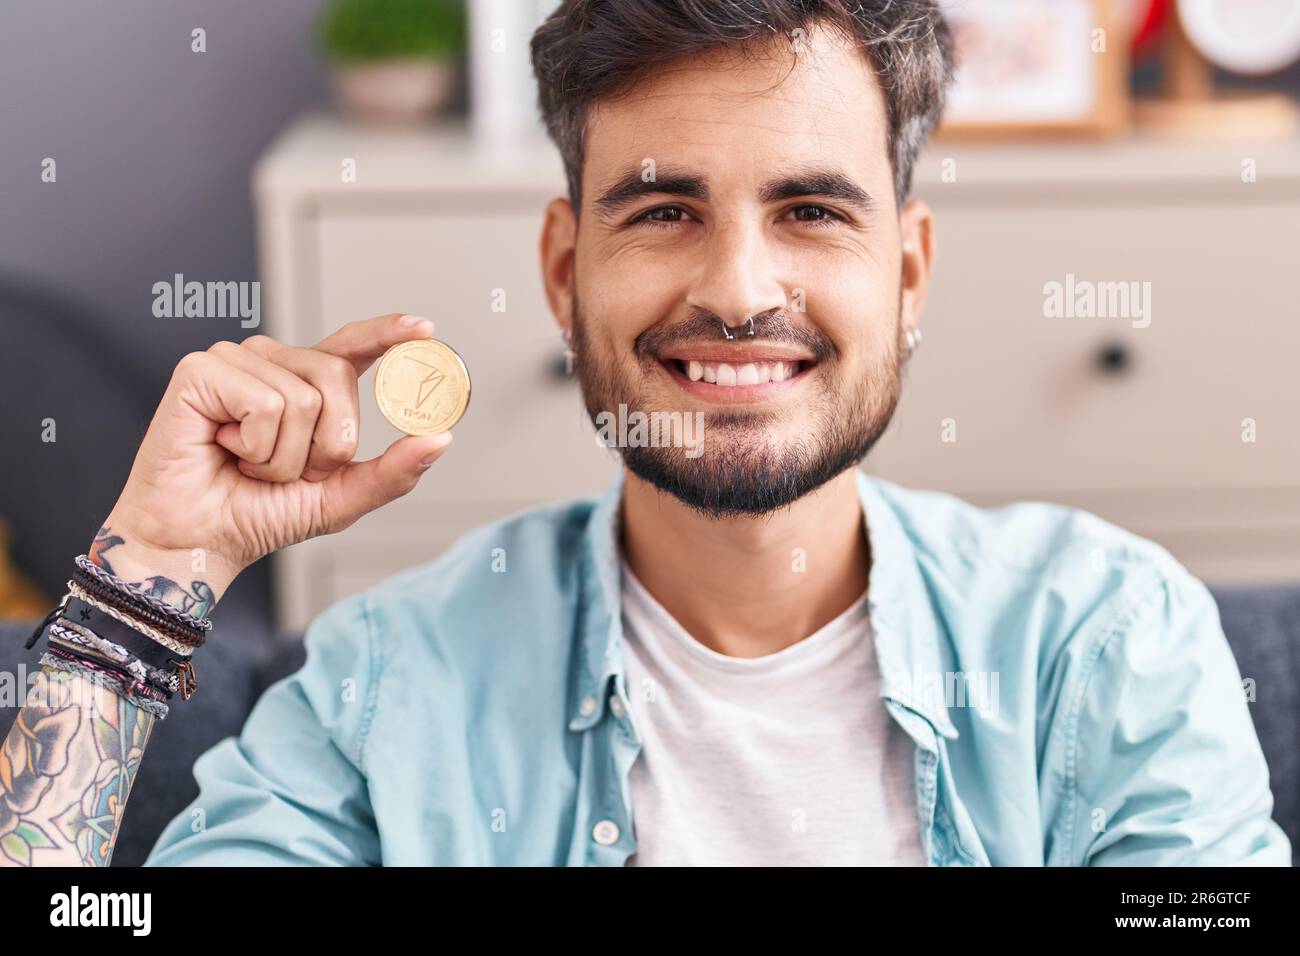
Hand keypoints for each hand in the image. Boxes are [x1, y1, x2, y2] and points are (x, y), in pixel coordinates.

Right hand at [93, 313, 453, 604]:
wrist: (198, 542)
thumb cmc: (258, 514)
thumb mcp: (341, 498)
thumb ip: (392, 470)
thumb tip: (440, 438)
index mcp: (305, 384)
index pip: (353, 346)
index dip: (388, 333)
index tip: (426, 329)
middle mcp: (272, 362)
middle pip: (337, 377)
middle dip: (324, 444)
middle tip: (284, 470)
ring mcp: (235, 360)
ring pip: (302, 398)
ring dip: (283, 455)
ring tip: (247, 463)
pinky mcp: (201, 370)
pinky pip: (264, 404)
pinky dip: (254, 446)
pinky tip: (223, 450)